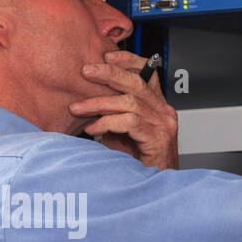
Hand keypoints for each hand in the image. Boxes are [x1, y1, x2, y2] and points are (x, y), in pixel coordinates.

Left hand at [70, 52, 179, 169]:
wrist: (153, 186)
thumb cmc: (137, 160)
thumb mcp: (122, 130)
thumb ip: (112, 112)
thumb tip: (84, 99)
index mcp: (157, 105)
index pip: (147, 73)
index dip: (128, 61)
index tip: (107, 55)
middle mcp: (163, 111)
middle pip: (136, 82)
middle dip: (109, 74)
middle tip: (86, 71)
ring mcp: (163, 124)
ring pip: (129, 102)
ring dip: (99, 103)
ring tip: (78, 108)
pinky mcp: (158, 139)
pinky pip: (130, 122)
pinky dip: (107, 122)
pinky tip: (93, 128)